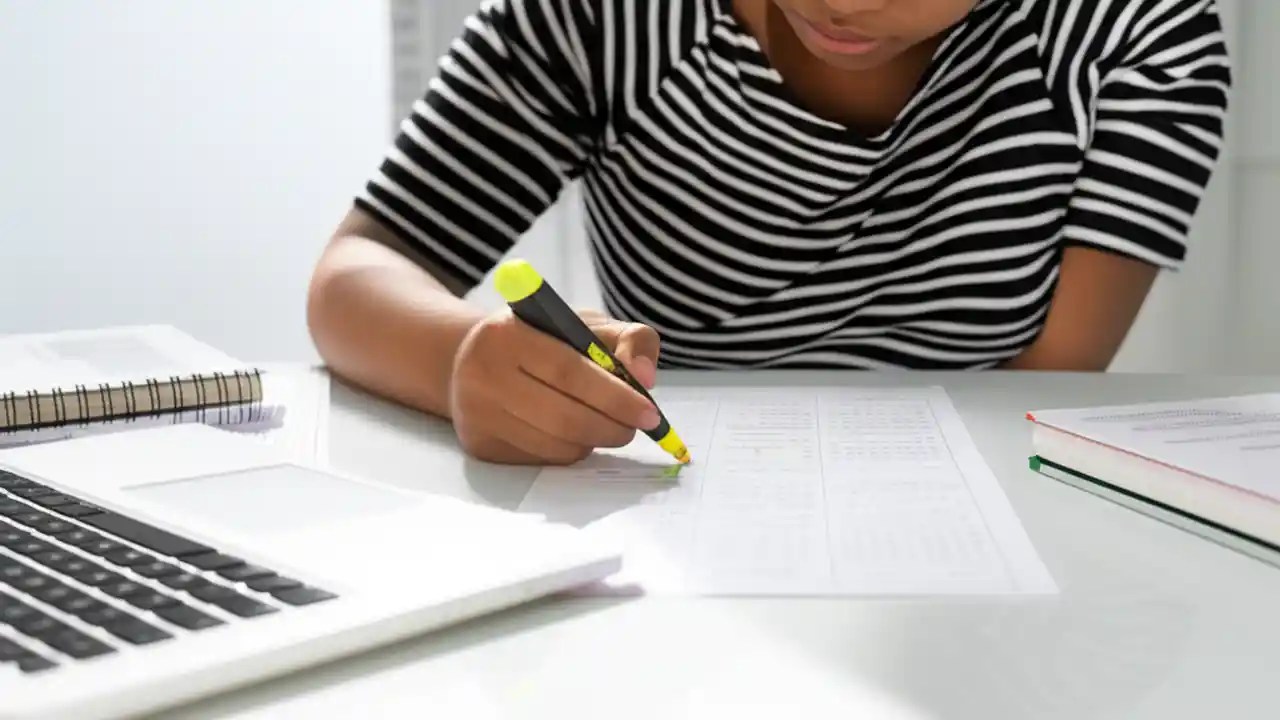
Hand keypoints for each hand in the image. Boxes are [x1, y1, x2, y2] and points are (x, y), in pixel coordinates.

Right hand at [449, 308, 661, 464]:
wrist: (471, 359)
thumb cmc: (541, 338)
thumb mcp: (584, 323)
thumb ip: (626, 339)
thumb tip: (645, 377)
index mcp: (506, 333)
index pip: (569, 372)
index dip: (615, 397)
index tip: (650, 413)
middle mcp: (481, 375)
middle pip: (563, 418)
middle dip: (612, 427)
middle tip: (637, 426)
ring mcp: (477, 416)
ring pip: (556, 446)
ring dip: (593, 440)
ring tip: (604, 422)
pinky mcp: (480, 447)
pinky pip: (543, 460)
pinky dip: (570, 450)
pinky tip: (571, 431)